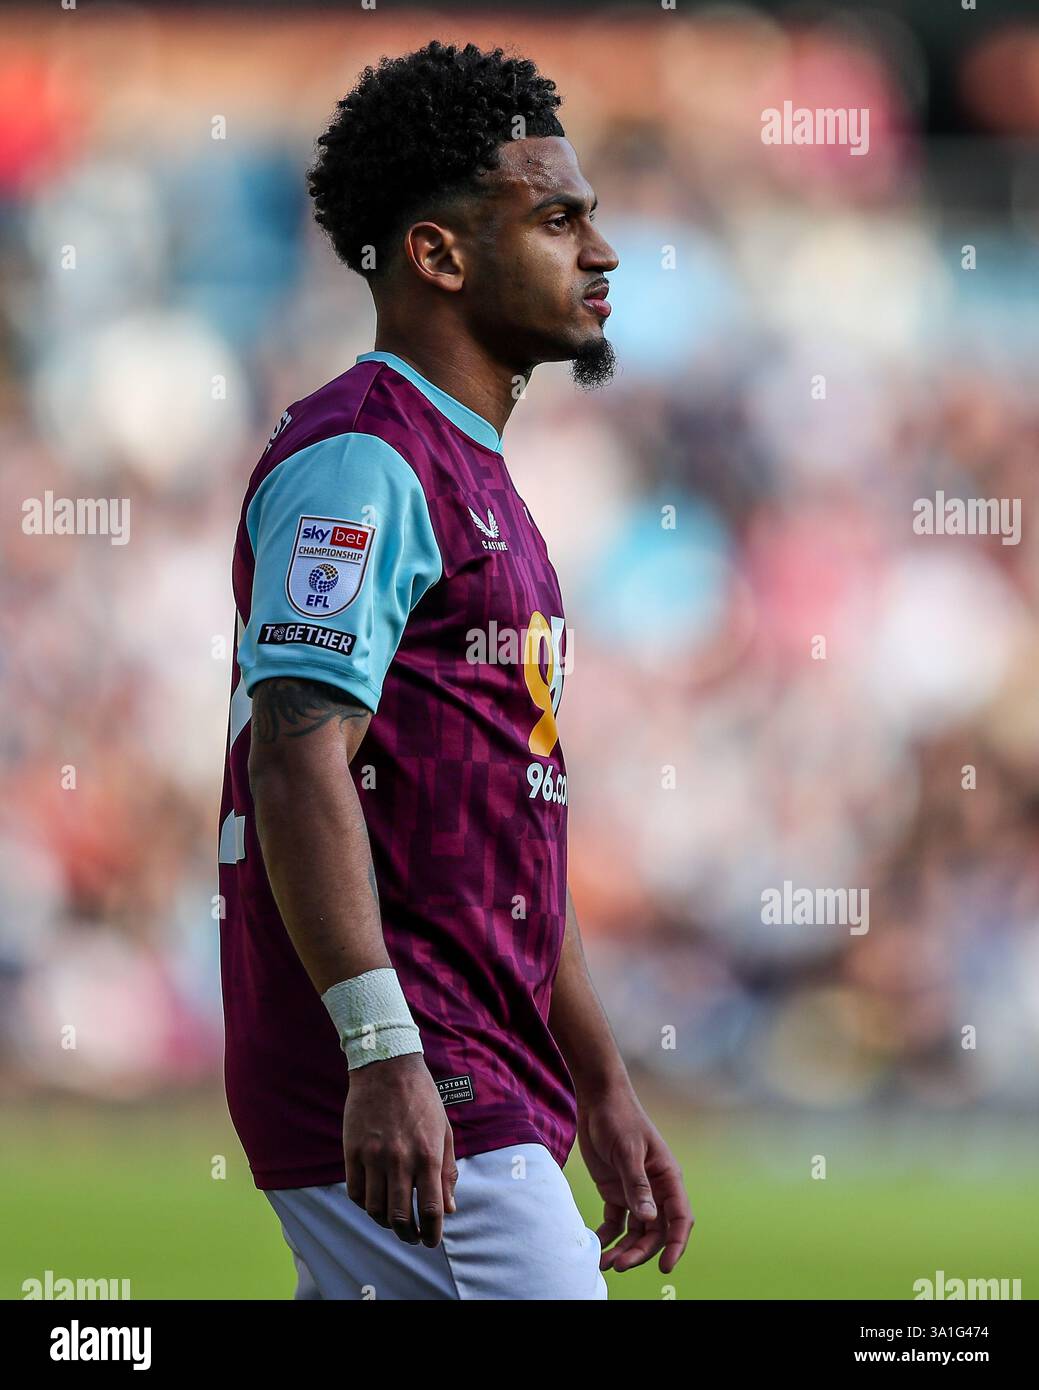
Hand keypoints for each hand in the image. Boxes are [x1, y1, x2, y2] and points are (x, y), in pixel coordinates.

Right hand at [343, 1053, 457, 1247]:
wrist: (387, 1067)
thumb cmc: (421, 1098)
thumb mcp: (443, 1130)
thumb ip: (447, 1171)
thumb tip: (449, 1208)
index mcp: (428, 1155)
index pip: (431, 1210)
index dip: (432, 1233)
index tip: (431, 1242)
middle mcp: (400, 1159)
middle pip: (399, 1217)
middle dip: (408, 1235)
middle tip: (412, 1237)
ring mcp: (373, 1156)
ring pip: (374, 1209)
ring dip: (385, 1223)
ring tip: (392, 1222)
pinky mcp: (353, 1151)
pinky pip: (355, 1192)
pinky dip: (364, 1204)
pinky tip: (373, 1201)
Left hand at [578, 1084, 693, 1274]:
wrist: (598, 1100)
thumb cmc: (619, 1118)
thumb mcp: (627, 1150)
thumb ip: (637, 1184)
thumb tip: (649, 1219)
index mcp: (667, 1178)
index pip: (679, 1218)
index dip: (676, 1245)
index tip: (665, 1266)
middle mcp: (655, 1189)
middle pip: (655, 1231)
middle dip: (640, 1251)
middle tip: (619, 1265)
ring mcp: (635, 1191)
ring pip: (636, 1230)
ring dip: (624, 1248)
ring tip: (605, 1263)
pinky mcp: (615, 1190)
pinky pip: (616, 1221)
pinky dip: (609, 1236)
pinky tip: (598, 1246)